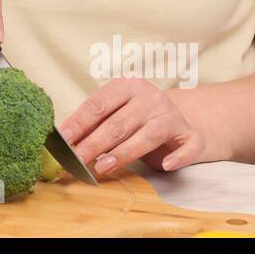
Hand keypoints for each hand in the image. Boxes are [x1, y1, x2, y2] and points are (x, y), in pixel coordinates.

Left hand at [58, 78, 205, 174]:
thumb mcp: (114, 112)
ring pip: (148, 135)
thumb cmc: (136, 117)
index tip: (63, 139)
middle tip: (78, 158)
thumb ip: (93, 123)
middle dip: (95, 142)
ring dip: (124, 153)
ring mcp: (172, 116)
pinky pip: (188, 147)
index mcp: (127, 86)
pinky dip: (178, 157)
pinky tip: (166, 165)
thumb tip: (64, 139)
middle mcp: (151, 97)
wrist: (177, 118)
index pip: (99, 104)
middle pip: (119, 122)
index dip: (80, 122)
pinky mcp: (191, 135)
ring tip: (103, 166)